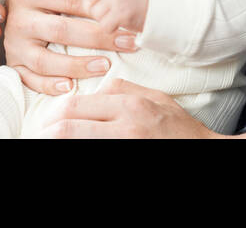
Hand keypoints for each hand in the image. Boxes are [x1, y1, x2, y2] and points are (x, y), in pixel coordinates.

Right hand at [3, 0, 138, 95]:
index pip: (71, 0)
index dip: (101, 9)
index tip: (126, 18)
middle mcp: (19, 17)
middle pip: (62, 31)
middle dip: (99, 38)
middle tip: (128, 43)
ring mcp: (15, 43)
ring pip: (45, 60)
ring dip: (78, 66)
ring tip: (106, 65)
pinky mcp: (13, 62)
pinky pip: (29, 79)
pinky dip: (49, 86)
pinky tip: (70, 86)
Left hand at [38, 77, 224, 138]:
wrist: (204, 151)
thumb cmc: (179, 127)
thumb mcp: (154, 98)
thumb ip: (123, 89)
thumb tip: (95, 90)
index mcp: (128, 105)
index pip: (77, 106)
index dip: (55, 115)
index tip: (46, 121)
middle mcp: (125, 127)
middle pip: (71, 128)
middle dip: (50, 132)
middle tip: (41, 134)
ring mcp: (126, 145)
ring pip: (80, 143)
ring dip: (62, 142)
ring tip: (51, 140)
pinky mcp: (128, 156)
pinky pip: (95, 152)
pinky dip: (80, 148)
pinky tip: (74, 147)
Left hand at [79, 0, 148, 32]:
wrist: (158, 10)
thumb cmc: (135, 0)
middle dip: (92, 8)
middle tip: (103, 12)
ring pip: (95, 13)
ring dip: (102, 19)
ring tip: (113, 17)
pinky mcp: (123, 13)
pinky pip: (104, 25)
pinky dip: (109, 29)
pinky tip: (117, 25)